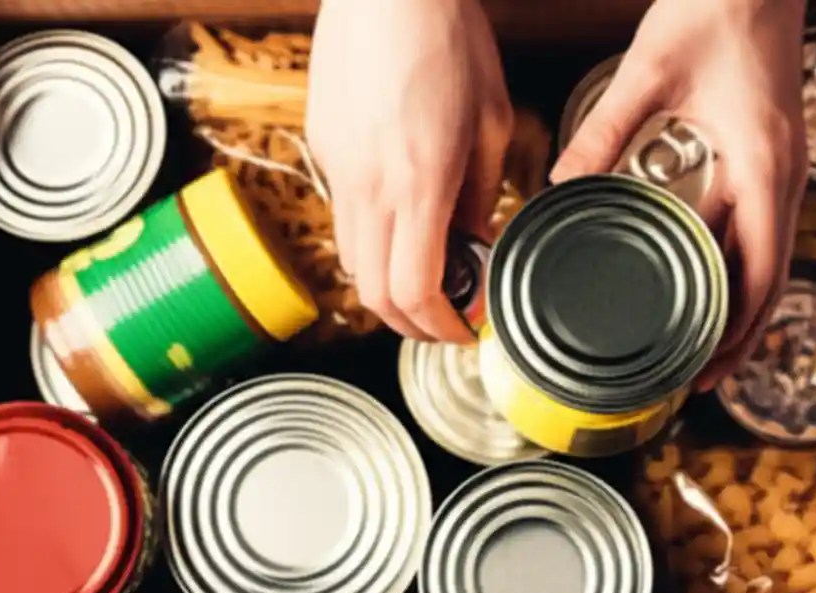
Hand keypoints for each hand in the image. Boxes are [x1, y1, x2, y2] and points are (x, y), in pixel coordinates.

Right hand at [306, 0, 513, 341]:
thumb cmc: (448, 38)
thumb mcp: (492, 120)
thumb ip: (482, 192)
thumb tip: (476, 238)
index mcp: (419, 183)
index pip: (414, 291)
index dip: (439, 327)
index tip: (463, 331)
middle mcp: (369, 186)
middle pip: (373, 294)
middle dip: (411, 322)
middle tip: (446, 316)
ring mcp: (338, 169)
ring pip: (352, 261)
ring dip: (388, 284)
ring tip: (428, 270)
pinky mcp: (323, 149)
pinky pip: (343, 217)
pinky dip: (372, 240)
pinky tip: (403, 219)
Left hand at [552, 0, 807, 390]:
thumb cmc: (719, 8)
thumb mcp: (648, 72)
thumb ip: (603, 131)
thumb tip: (563, 181)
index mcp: (762, 165)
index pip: (760, 273)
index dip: (736, 331)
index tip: (706, 370)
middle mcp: (784, 175)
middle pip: (771, 279)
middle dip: (739, 334)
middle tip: (700, 377)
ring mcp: (782, 166)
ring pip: (768, 256)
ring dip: (739, 303)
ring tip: (700, 342)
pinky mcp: (770, 153)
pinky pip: (759, 226)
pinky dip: (737, 263)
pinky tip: (704, 277)